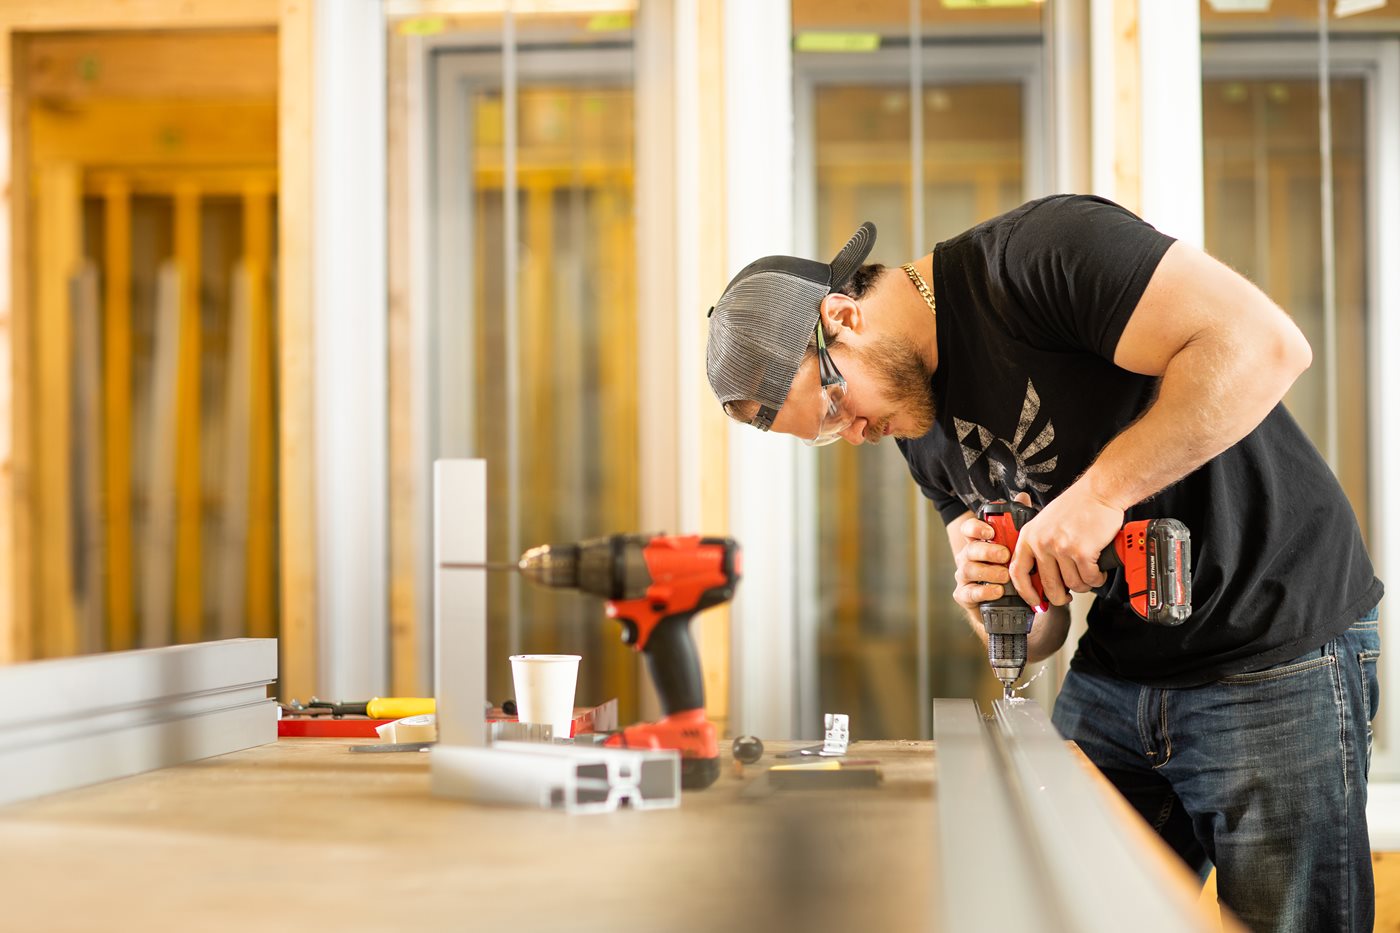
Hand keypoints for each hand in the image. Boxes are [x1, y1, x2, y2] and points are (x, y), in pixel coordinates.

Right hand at [952, 512, 1012, 614]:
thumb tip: (1022, 496)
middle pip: (970, 549)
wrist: (1009, 603)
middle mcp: (967, 558)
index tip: (991, 532)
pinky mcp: (964, 596)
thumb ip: (1018, 522)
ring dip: (988, 571)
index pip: (969, 529)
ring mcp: (964, 577)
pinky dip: (984, 591)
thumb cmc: (1010, 570)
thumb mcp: (1017, 546)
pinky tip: (998, 591)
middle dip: (987, 551)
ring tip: (1005, 575)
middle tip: (1005, 555)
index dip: (976, 528)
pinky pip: (969, 593)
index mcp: (978, 542)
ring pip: (968, 570)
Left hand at [1009, 482, 1121, 608]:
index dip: (1025, 592)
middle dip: (1060, 597)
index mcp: (1029, 536)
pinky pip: (1090, 579)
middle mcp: (1042, 543)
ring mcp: (1062, 548)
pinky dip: (1097, 579)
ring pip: (1073, 585)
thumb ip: (1039, 544)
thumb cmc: (1076, 505)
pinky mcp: (1083, 552)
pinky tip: (1099, 571)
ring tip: (1088, 575)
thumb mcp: (1045, 522)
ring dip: (1084, 585)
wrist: (1099, 492)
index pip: (1018, 572)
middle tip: (1067, 597)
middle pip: (1048, 585)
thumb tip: (1039, 575)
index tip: (1034, 602)